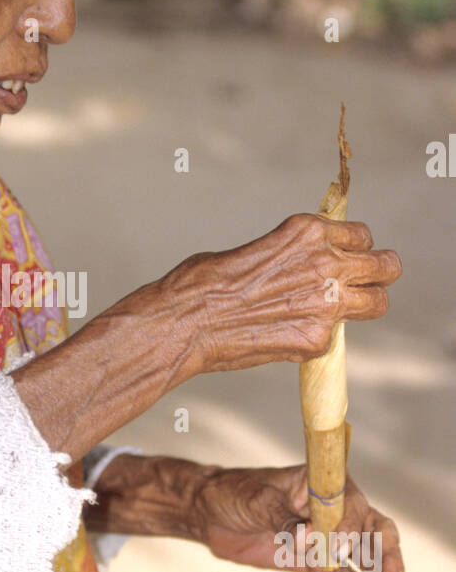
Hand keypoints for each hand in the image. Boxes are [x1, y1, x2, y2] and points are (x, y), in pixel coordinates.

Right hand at [158, 213, 400, 383]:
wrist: (185, 321)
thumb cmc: (205, 282)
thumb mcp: (257, 248)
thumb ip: (291, 255)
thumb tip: (302, 268)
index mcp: (308, 232)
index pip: (361, 236)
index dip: (355, 249)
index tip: (346, 258)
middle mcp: (326, 263)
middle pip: (385, 265)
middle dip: (379, 273)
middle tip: (368, 282)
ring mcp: (326, 304)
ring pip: (378, 303)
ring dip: (366, 305)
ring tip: (344, 311)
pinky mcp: (317, 340)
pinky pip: (334, 338)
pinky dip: (316, 338)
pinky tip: (287, 335)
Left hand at [193, 464, 404, 571]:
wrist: (210, 513)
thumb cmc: (233, 493)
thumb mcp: (255, 500)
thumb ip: (284, 520)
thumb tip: (309, 539)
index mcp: (323, 484)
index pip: (350, 504)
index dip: (350, 526)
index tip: (340, 549)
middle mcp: (335, 510)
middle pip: (373, 532)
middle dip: (386, 559)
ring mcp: (329, 538)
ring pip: (364, 563)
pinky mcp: (318, 563)